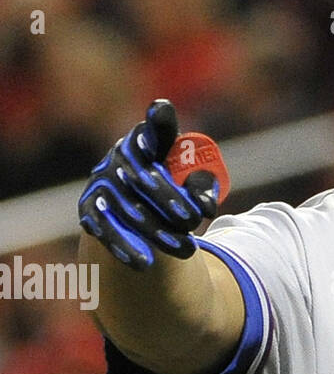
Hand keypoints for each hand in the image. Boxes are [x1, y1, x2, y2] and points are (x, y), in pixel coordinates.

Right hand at [78, 99, 219, 270]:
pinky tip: (144, 263)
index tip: (162, 110)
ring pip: (127, 207)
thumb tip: (206, 203)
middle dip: (169, 199)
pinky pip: (105, 229)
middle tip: (194, 221)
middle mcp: (119, 157)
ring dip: (157, 231)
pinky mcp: (88, 209)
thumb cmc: (170, 191)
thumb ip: (201, 186)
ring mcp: (101, 182)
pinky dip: (125, 247)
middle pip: (142, 176)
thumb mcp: (189, 186)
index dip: (157, 122)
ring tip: (187, 251)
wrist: (135, 214)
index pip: (154, 128)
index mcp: (146, 142)